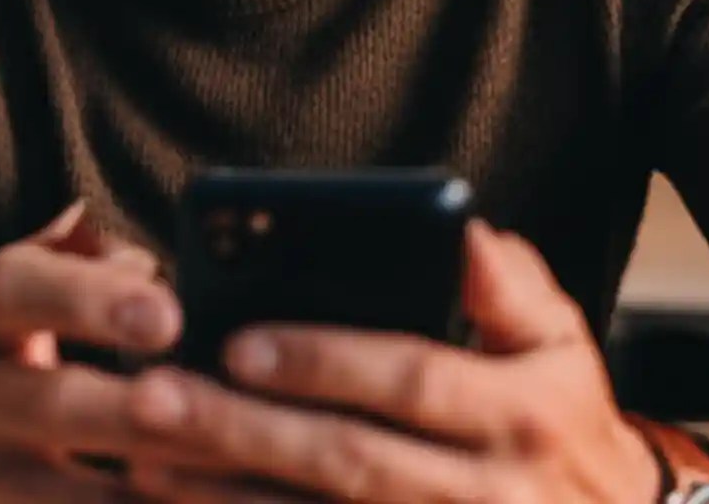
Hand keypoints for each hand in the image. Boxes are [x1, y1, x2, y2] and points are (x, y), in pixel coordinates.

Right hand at [0, 203, 187, 502]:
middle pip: (51, 403)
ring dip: (143, 495)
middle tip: (210, 409)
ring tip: (226, 484)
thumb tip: (143, 261)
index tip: (169, 313)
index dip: (91, 299)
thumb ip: (75, 263)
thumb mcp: (8, 300)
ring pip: (59, 497)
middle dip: (133, 412)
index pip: (18, 289)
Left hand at [126, 221, 661, 503]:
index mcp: (526, 410)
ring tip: (145, 462)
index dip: (323, 360)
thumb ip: (512, 285)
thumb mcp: (563, 344)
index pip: (412, 377)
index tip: (236, 342)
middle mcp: (492, 490)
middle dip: (245, 431)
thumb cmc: (563, 421)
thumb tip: (460, 231)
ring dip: (228, 497)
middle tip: (155, 399)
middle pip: (350, 460)